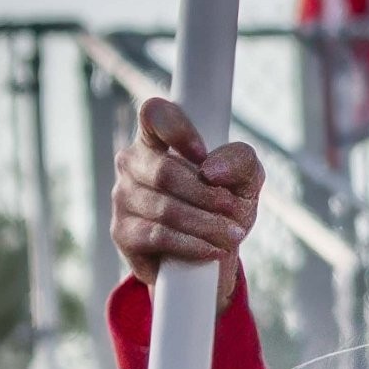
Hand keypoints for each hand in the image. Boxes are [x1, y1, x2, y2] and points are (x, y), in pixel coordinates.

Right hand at [111, 97, 263, 310]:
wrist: (212, 253)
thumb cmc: (226, 203)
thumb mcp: (246, 179)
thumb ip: (240, 161)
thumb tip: (211, 170)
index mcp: (158, 139)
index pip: (155, 114)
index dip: (177, 129)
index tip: (203, 153)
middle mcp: (133, 163)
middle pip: (165, 172)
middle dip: (207, 195)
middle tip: (235, 210)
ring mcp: (123, 197)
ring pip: (164, 208)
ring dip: (206, 224)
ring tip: (233, 234)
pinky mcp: (123, 233)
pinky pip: (158, 236)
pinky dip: (192, 245)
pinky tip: (213, 250)